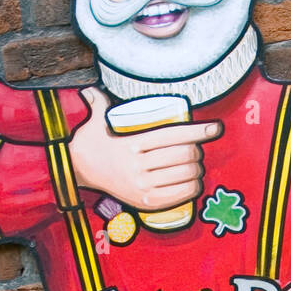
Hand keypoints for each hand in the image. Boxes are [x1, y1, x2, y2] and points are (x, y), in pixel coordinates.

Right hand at [68, 86, 222, 211]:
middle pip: (183, 155)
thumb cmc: (90, 145)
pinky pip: (179, 195)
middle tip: (197, 149)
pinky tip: (194, 182)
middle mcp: (138, 166)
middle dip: (197, 151)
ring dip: (197, 169)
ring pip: (184, 175)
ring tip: (196, 165)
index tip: (214, 128)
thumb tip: (92, 87)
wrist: (76, 174)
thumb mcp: (94, 122)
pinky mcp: (145, 202)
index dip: (198, 131)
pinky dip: (192, 188)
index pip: (173, 135)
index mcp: (132, 144)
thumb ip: (99, 102)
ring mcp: (142, 186)